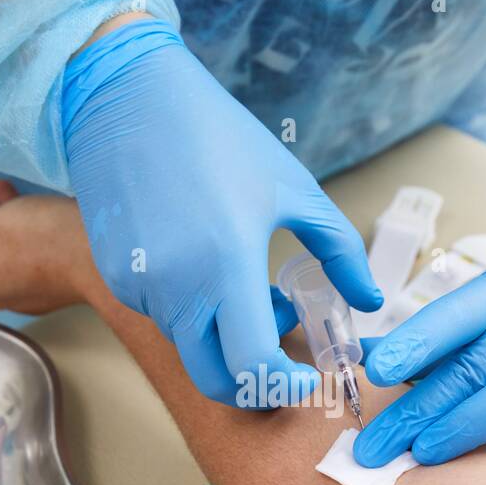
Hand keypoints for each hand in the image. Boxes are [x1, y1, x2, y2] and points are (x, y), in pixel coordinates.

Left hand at [0, 178, 94, 314]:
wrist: (106, 255)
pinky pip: (41, 248)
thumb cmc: (42, 243)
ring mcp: (46, 283)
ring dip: (4, 217)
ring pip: (16, 249)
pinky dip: (30, 225)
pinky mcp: (70, 270)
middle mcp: (16, 292)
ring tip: (0, 185)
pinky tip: (35, 204)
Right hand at [62, 19, 379, 405]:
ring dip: (224, 338)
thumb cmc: (219, 137)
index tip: (305, 380)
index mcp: (226, 265)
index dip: (283, 385)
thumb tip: (369, 301)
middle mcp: (176, 287)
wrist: (127, 99)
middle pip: (215, 380)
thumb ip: (339, 251)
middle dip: (254, 385)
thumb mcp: (294, 188)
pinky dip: (192, 311)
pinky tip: (207, 265)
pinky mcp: (116, 279)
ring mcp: (140, 286)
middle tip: (281, 359)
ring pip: (190, 346)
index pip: (253, 366)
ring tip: (250, 285)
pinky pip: (162, 316)